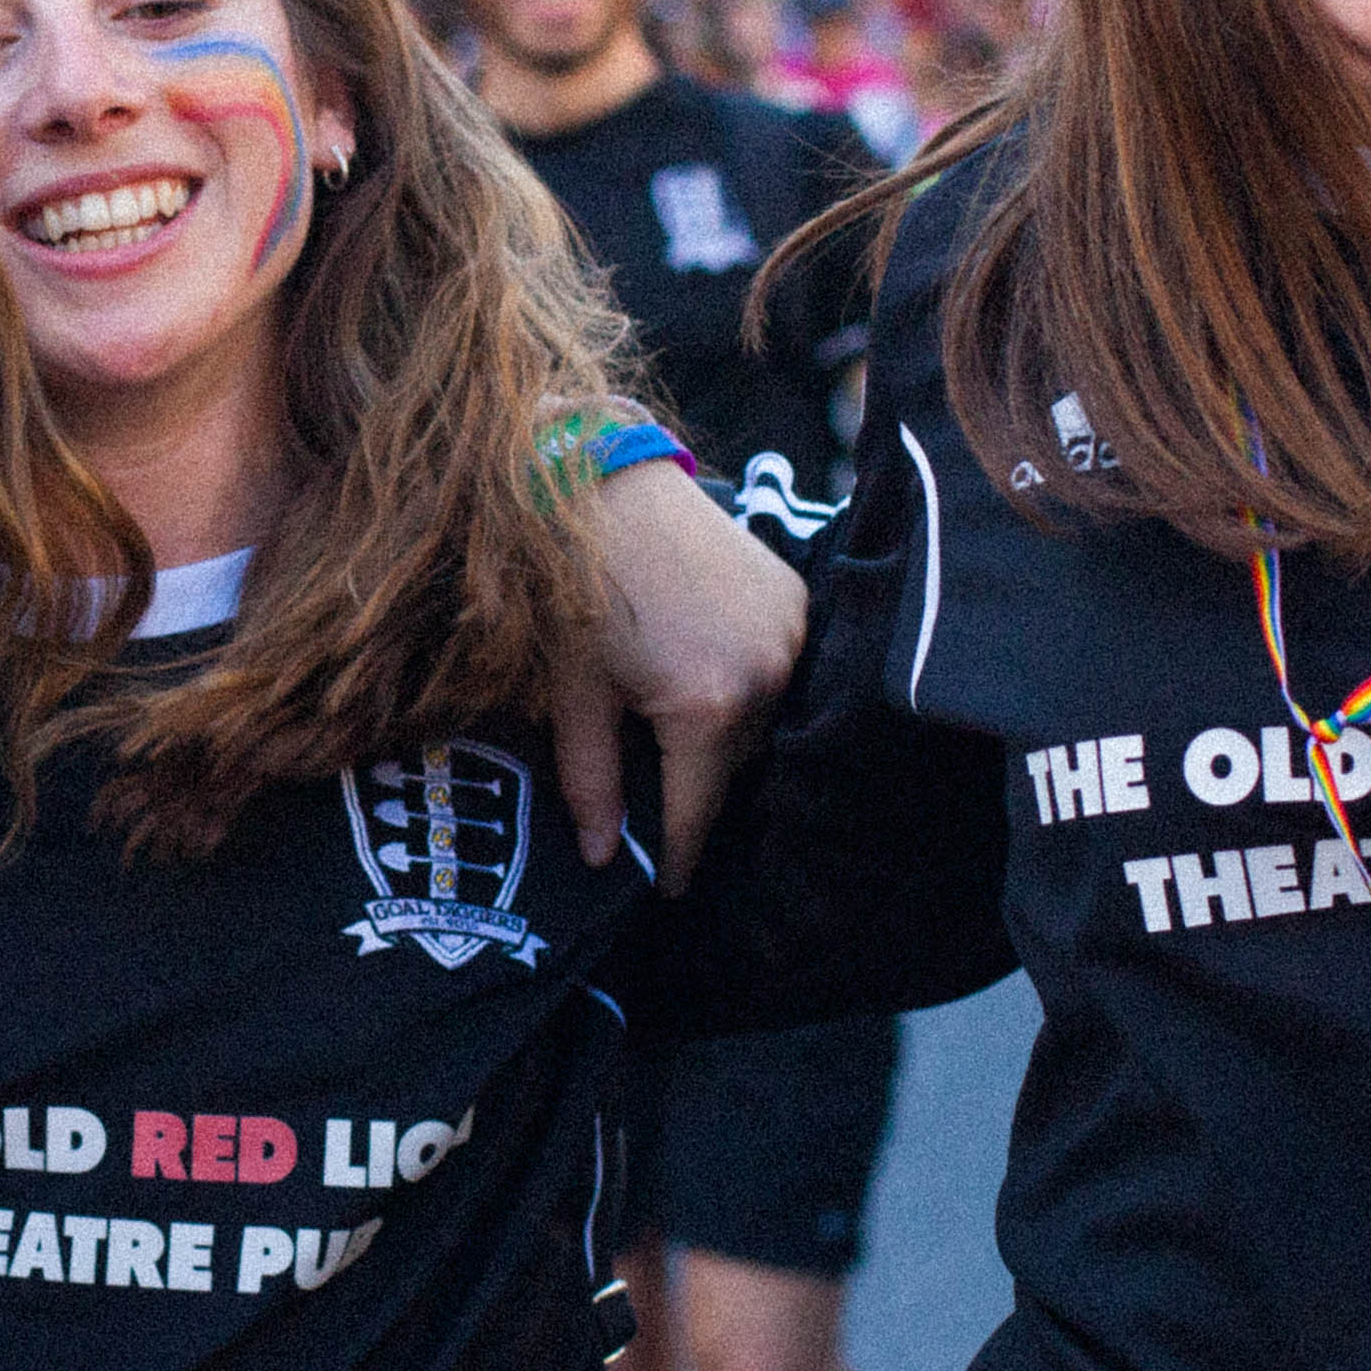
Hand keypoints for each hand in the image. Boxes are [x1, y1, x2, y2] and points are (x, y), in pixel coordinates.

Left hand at [555, 461, 806, 878]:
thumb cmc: (574, 585)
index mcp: (707, 705)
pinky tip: (700, 672)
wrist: (604, 479)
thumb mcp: (573, 692)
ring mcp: (791, 632)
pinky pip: (777, 671)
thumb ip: (590, 782)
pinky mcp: (796, 598)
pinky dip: (745, 685)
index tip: (667, 891)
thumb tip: (603, 856)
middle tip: (652, 798)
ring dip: (720, 736)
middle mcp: (767, 674)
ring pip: (760, 722)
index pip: (698, 810)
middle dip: (692, 787)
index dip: (679, 857)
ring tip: (669, 725)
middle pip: (731, 768)